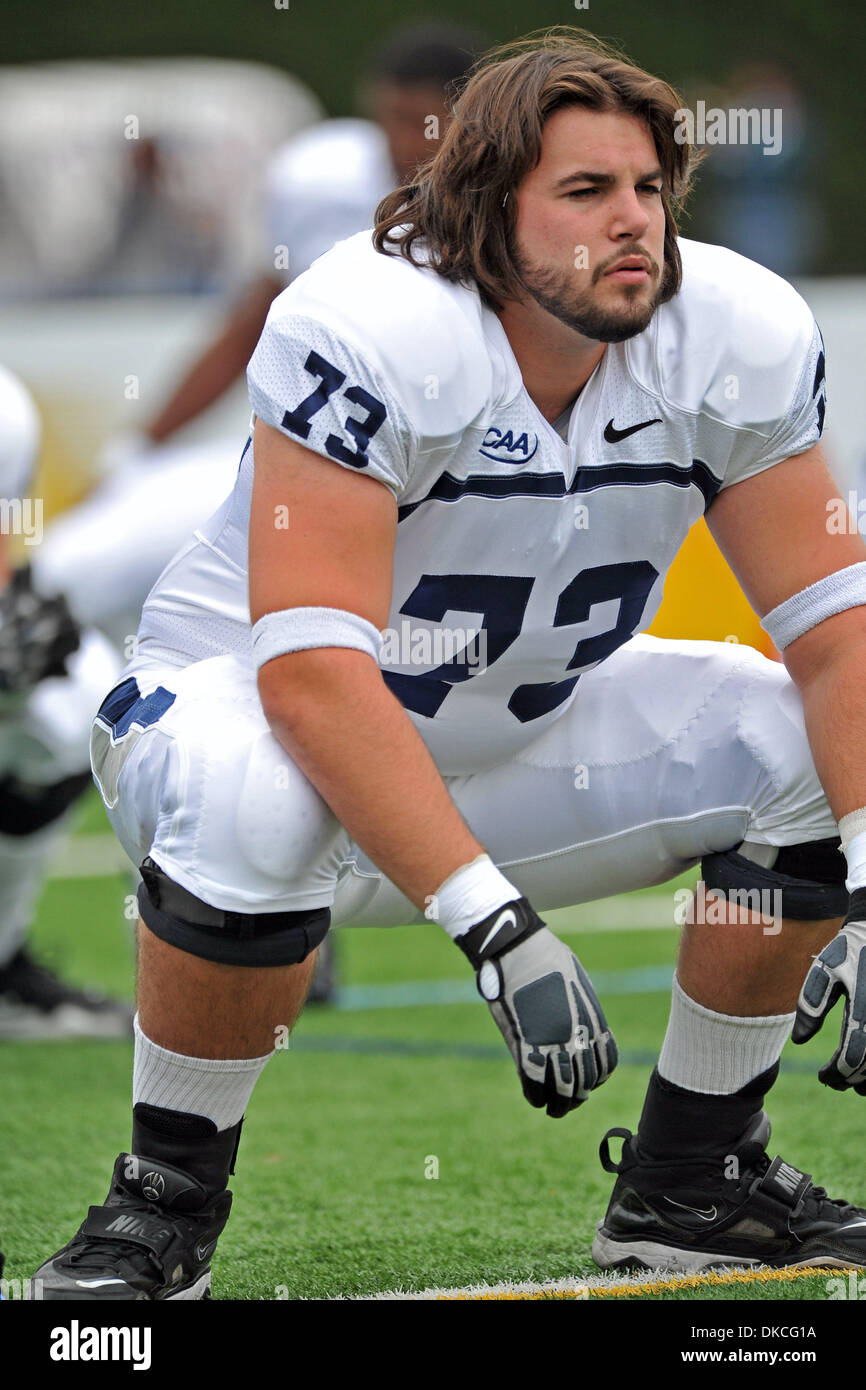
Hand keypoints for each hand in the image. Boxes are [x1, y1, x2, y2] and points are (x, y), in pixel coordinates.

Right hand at [454, 899, 617, 1116]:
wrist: (519, 947)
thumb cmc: (545, 956)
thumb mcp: (575, 981)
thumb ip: (578, 1009)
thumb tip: (578, 1024)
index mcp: (592, 1021)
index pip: (605, 1064)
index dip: (597, 1078)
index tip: (588, 1081)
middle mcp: (576, 1037)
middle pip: (585, 1081)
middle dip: (579, 1097)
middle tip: (571, 1103)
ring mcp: (551, 1042)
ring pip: (563, 1088)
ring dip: (559, 1104)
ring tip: (554, 1110)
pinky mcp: (525, 1044)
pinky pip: (534, 1083)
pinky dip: (535, 1096)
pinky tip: (534, 1099)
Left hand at [792, 920, 865, 1091]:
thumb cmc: (850, 948)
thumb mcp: (826, 970)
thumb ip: (811, 1003)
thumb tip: (799, 1040)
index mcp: (863, 1010)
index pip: (851, 1057)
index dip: (837, 1074)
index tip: (823, 1077)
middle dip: (851, 1079)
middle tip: (834, 1081)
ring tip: (853, 1081)